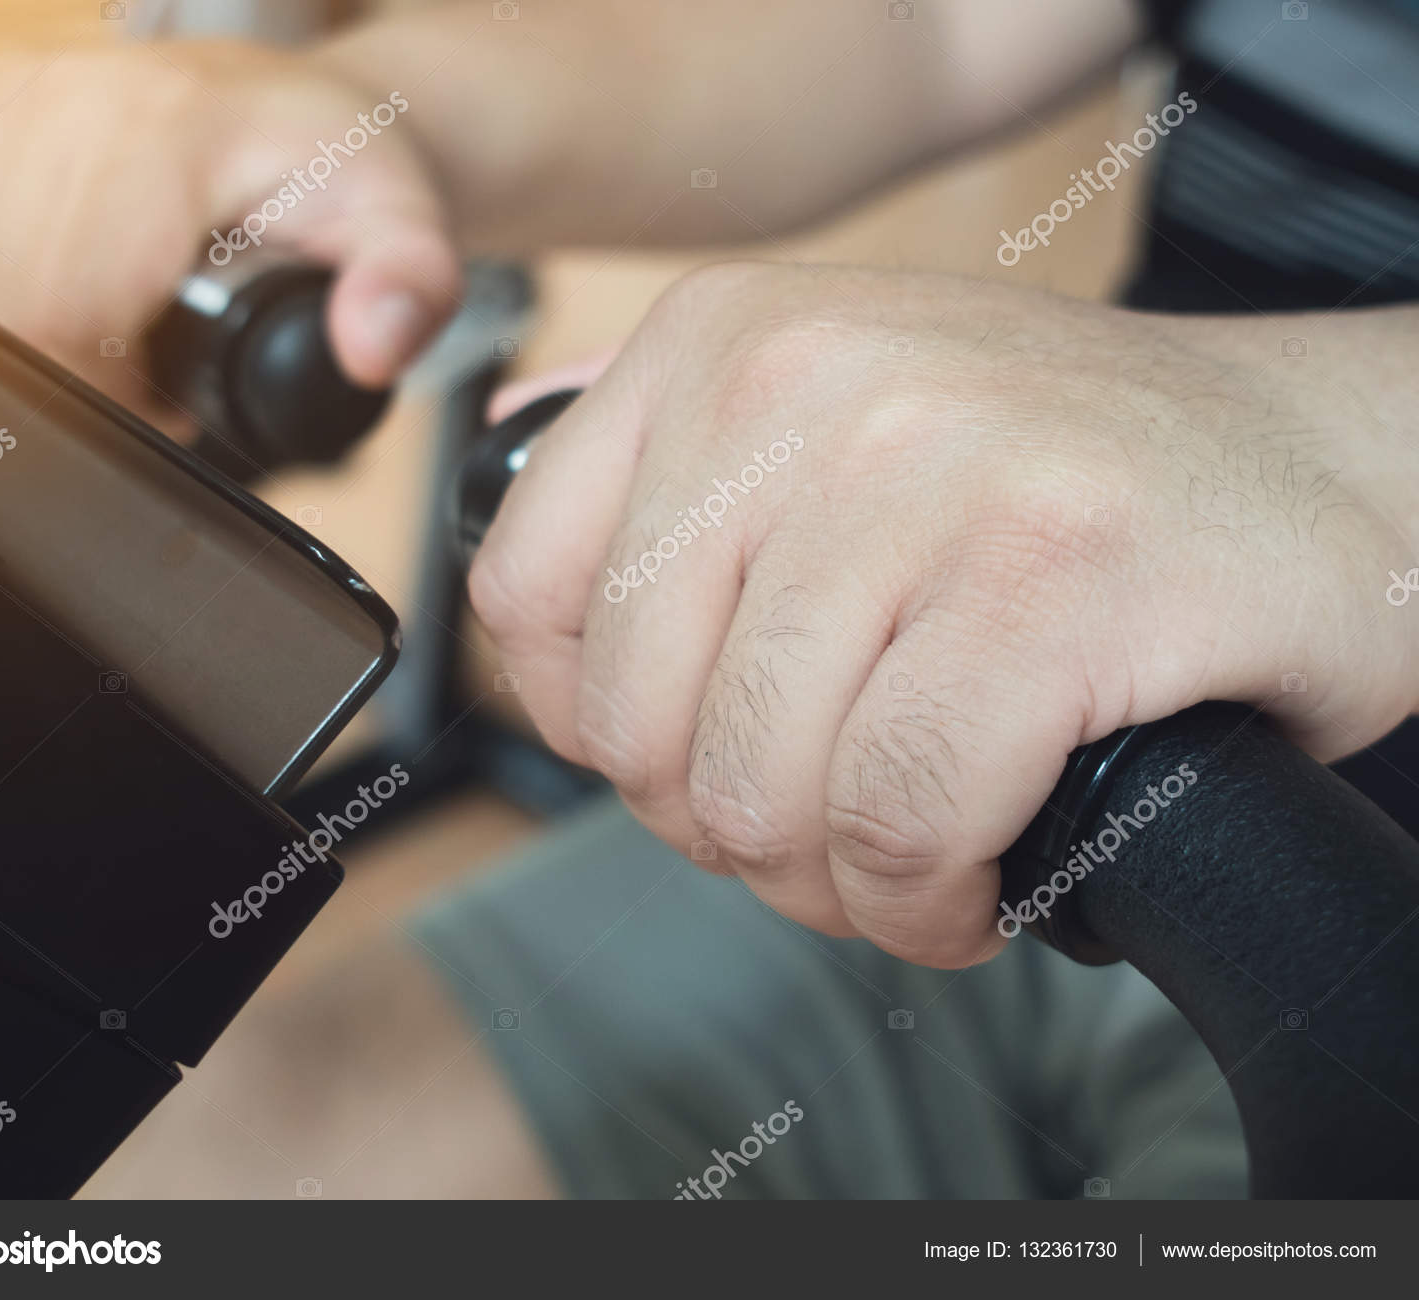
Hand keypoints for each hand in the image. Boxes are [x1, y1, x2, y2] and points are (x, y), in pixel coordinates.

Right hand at [0, 42, 459, 397]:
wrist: (306, 105)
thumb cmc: (347, 174)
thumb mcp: (408, 230)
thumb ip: (410, 290)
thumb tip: (371, 349)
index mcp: (173, 129)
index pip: (71, 300)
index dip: (103, 388)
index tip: (162, 412)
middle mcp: (79, 100)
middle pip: (12, 295)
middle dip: (73, 372)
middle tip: (148, 390)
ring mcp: (23, 101)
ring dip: (36, 336)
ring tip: (123, 344)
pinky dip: (4, 291)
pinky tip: (76, 300)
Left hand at [468, 264, 1418, 966]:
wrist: (1322, 463)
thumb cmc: (1062, 484)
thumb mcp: (833, 434)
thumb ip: (682, 518)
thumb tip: (558, 673)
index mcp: (720, 340)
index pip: (528, 596)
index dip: (598, 729)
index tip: (694, 757)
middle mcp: (804, 380)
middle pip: (640, 726)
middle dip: (731, 832)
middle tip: (831, 831)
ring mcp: (931, 468)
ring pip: (762, 793)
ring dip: (834, 882)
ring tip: (908, 858)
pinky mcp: (1052, 579)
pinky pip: (900, 823)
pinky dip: (926, 902)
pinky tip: (972, 884)